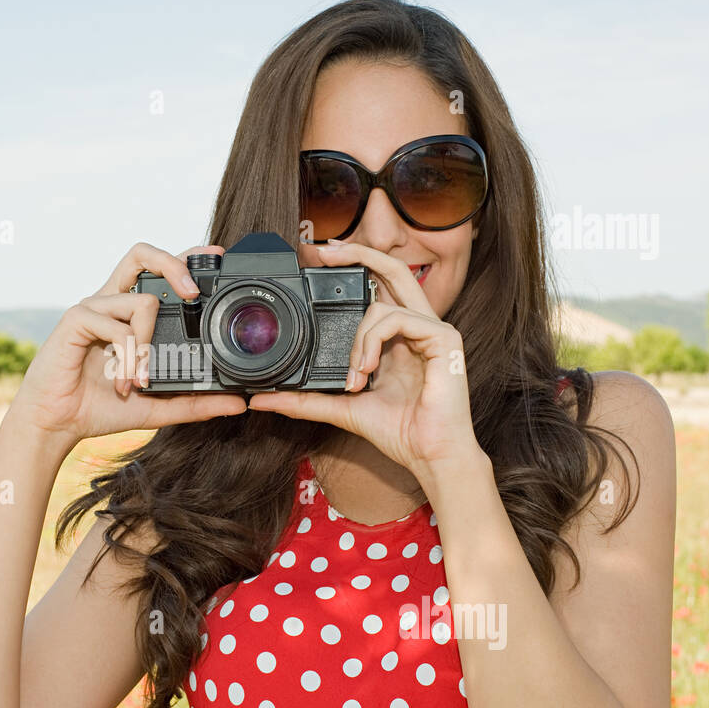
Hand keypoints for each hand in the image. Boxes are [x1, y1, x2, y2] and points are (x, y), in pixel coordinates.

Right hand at [8, 242, 248, 446]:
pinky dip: (129, 357)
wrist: (56, 424)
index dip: (185, 258)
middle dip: (174, 263)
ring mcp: (93, 308)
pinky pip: (116, 326)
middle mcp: (110, 303)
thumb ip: (195, 402)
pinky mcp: (76, 320)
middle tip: (193, 294)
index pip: (157, 270)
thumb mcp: (158, 406)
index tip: (216, 257)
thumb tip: (239, 403)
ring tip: (142, 380)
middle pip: (142, 254)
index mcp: (126, 314)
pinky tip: (125, 383)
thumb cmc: (100, 408)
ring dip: (149, 345)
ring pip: (140, 300)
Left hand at [247, 239, 482, 476]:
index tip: (321, 263)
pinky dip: (372, 343)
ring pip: (384, 301)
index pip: (379, 290)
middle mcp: (418, 327)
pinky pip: (397, 319)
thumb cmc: (399, 432)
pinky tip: (367, 371)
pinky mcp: (445, 337)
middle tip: (325, 251)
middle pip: (393, 270)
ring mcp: (434, 329)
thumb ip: (305, 399)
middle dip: (359, 253)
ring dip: (357, 338)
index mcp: (400, 338)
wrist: (430, 455)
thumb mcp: (342, 408)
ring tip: (354, 376)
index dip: (354, 271)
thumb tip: (264, 398)